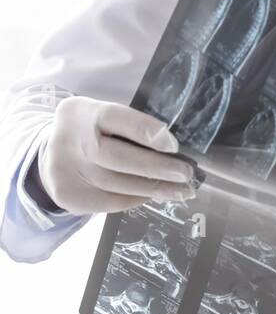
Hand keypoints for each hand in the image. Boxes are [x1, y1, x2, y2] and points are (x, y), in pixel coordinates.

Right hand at [37, 96, 196, 213]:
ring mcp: (63, 170)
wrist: (51, 154)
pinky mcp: (67, 195)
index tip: (173, 146)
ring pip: (117, 184)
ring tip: (182, 190)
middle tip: (186, 174)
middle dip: (156, 167)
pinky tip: (154, 195)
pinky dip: (137, 198)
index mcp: (83, 112)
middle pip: (116, 157)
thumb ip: (132, 128)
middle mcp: (69, 140)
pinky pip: (110, 202)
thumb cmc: (93, 133)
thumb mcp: (105, 119)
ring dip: (154, 188)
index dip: (146, 131)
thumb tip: (174, 150)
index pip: (116, 118)